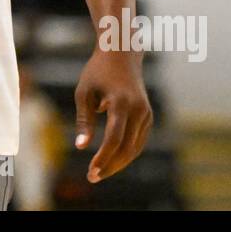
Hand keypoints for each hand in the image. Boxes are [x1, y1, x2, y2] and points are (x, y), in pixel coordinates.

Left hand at [73, 48, 152, 182]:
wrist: (121, 54)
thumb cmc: (97, 72)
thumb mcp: (84, 92)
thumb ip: (84, 120)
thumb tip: (81, 147)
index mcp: (121, 102)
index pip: (114, 139)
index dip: (103, 158)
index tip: (91, 172)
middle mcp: (138, 109)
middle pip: (126, 148)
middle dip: (110, 166)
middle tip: (92, 177)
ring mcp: (146, 113)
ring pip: (135, 148)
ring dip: (118, 163)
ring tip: (99, 172)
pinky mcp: (148, 116)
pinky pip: (138, 141)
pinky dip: (126, 153)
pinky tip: (111, 160)